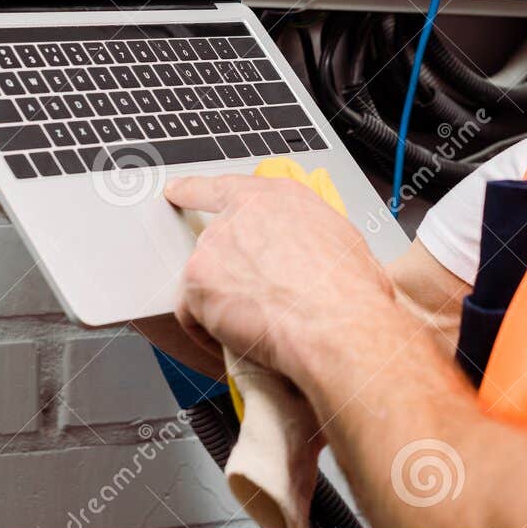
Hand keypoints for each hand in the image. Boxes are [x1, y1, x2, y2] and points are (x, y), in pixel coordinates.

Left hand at [165, 174, 395, 385]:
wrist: (337, 322)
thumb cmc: (350, 292)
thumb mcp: (340, 241)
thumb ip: (306, 236)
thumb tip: (306, 256)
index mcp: (279, 197)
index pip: (225, 187)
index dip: (195, 190)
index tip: (176, 190)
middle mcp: (242, 213)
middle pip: (216, 244)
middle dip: (230, 275)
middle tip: (256, 304)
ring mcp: (215, 244)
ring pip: (206, 281)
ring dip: (224, 305)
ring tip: (258, 327)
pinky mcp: (197, 279)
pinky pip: (191, 313)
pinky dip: (208, 333)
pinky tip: (236, 341)